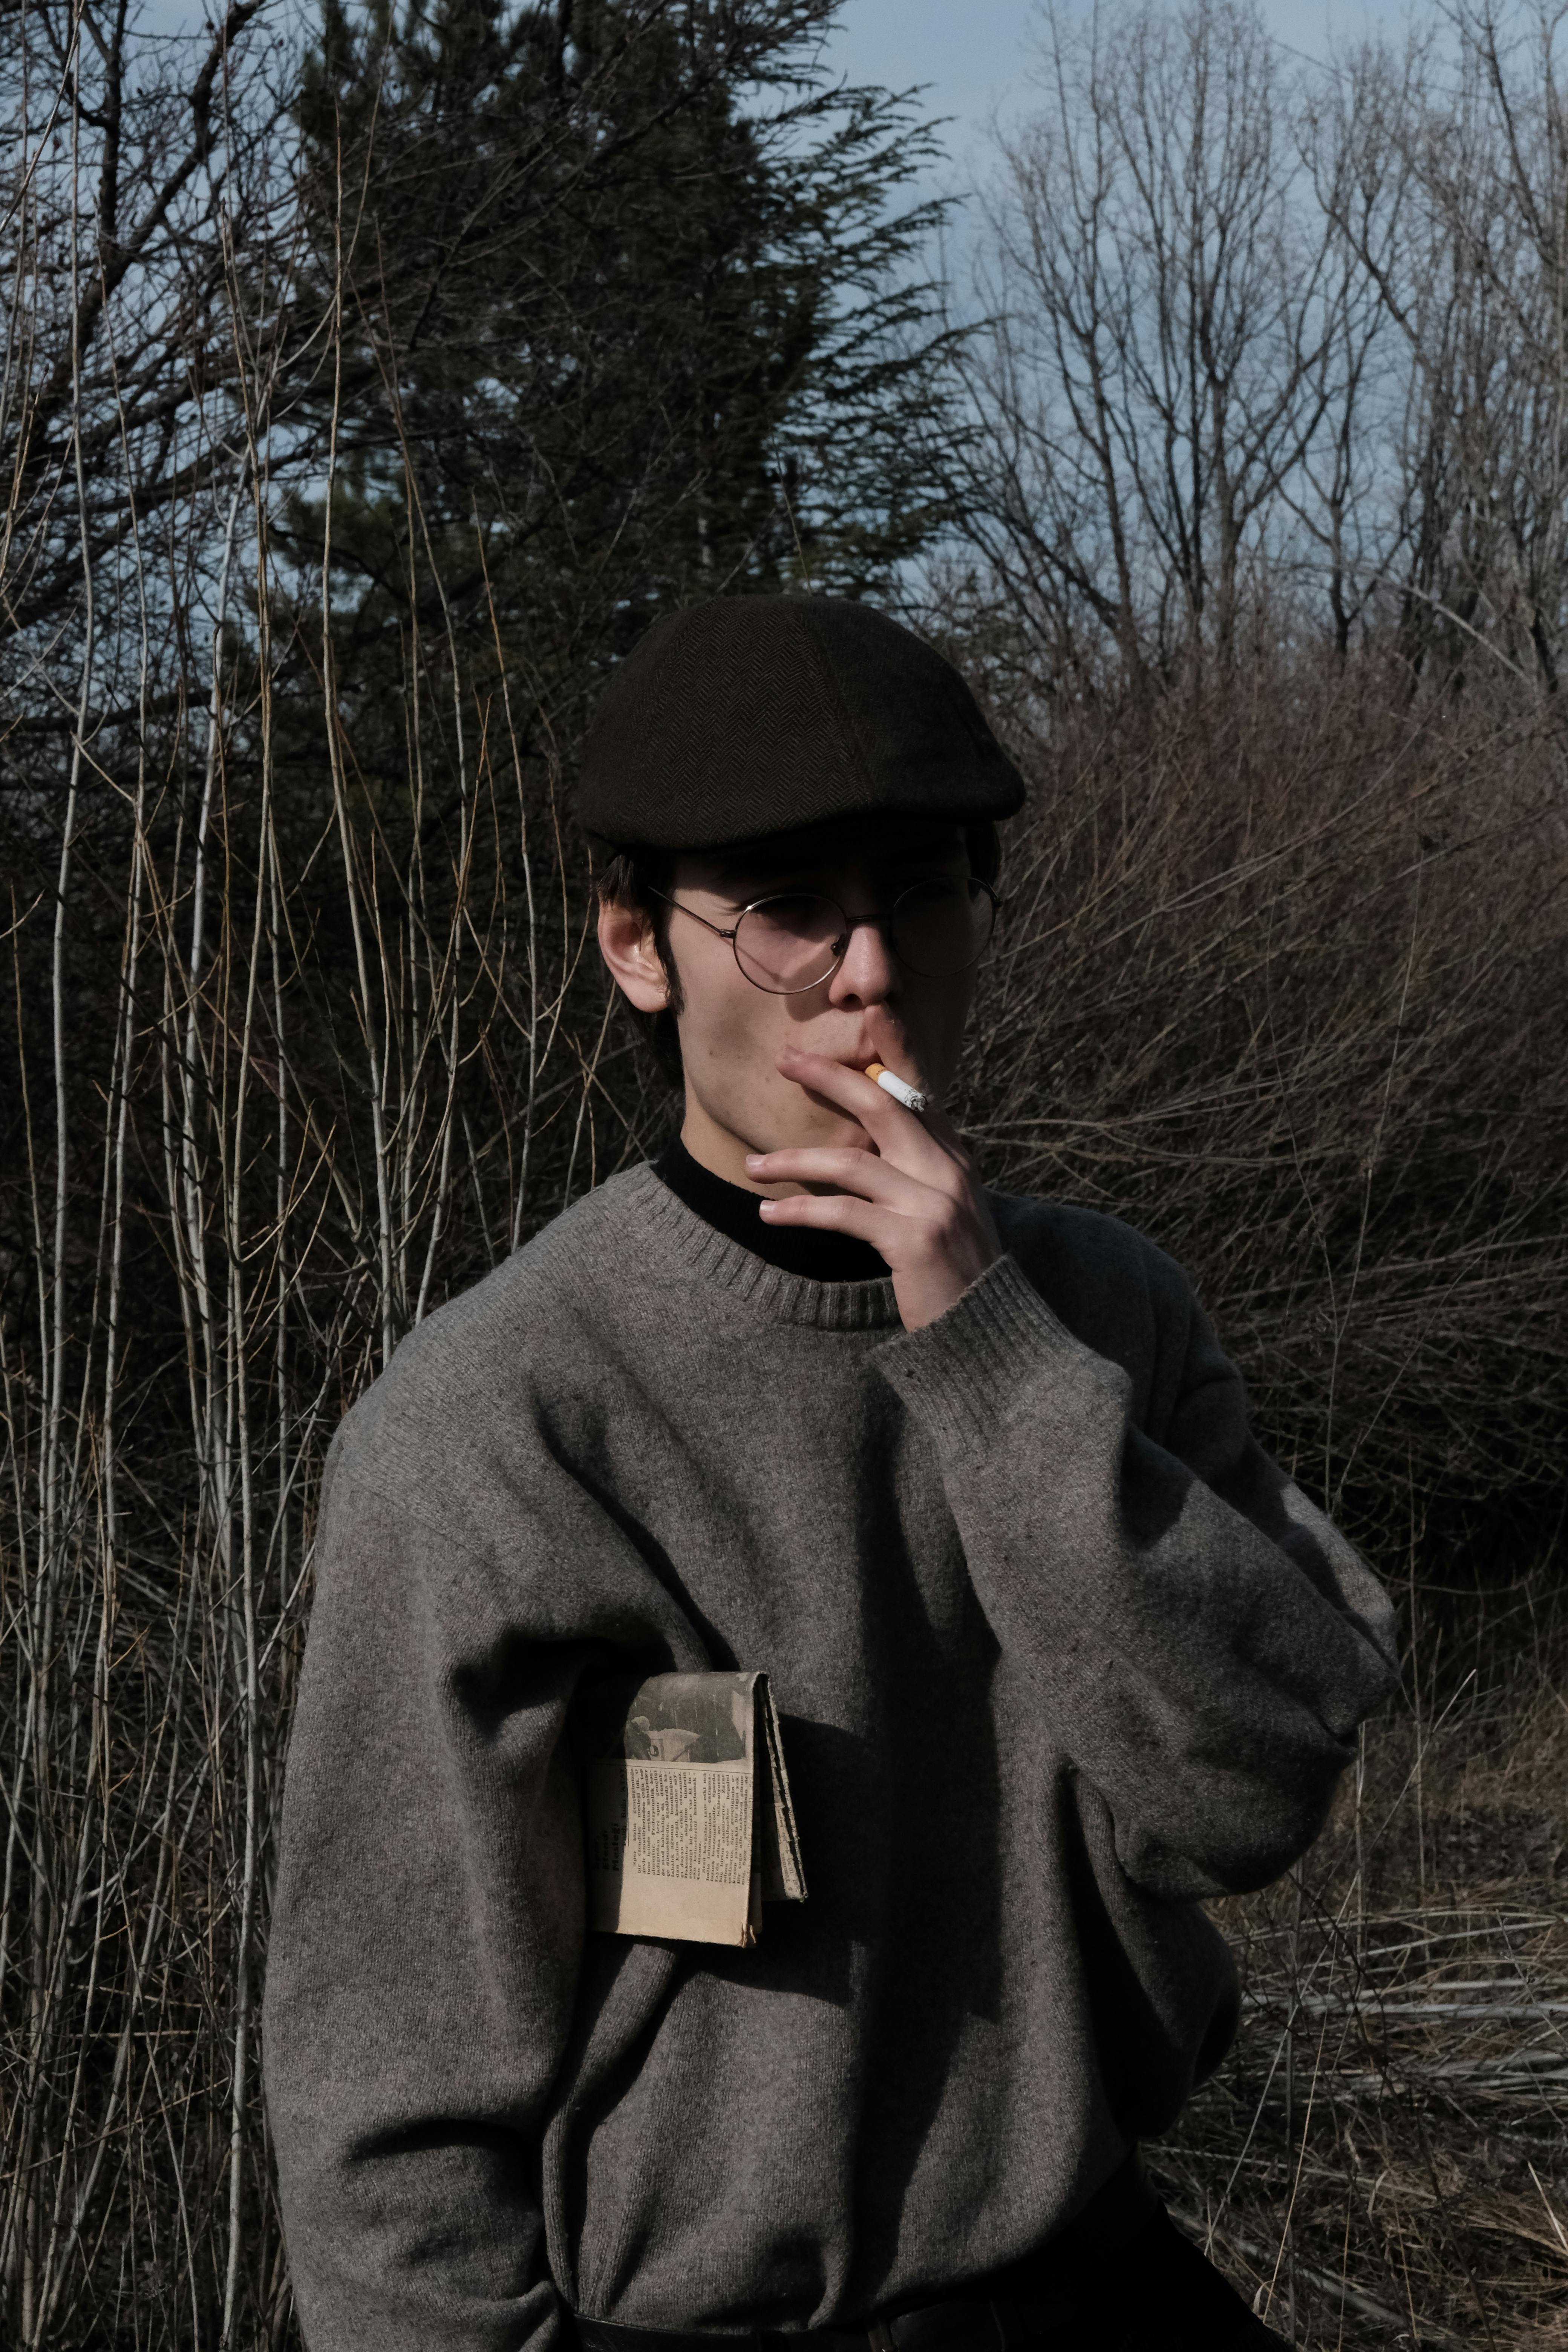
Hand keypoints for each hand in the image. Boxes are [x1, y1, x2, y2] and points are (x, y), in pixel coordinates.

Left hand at [745, 1046, 1001, 1330]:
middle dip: (830, 1077)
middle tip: (784, 1060)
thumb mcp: (944, 1212)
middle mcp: (948, 1171)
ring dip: (794, 1160)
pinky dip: (801, 1211)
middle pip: (884, 1103)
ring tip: (752, 1165)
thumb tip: (874, 1145)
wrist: (986, 1333)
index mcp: (955, 1159)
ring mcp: (932, 1202)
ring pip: (851, 1160)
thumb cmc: (952, 1274)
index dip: (897, 1049)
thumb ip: (918, 1173)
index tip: (872, 1012)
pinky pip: (843, 1213)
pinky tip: (770, 1214)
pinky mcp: (912, 1238)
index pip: (922, 1091)